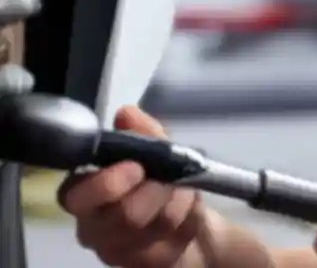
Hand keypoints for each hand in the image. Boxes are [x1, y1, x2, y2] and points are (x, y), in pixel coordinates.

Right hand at [58, 106, 206, 267]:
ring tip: (183, 188)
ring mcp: (119, 251)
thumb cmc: (159, 177)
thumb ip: (142, 131)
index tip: (136, 166)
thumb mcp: (156, 148)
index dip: (106, 183)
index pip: (77, 196)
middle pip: (123, 215)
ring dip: (179, 199)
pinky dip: (189, 217)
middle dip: (156, 190)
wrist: (186, 217)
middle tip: (169, 177)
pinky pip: (174, 239)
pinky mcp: (147, 264)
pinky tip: (188, 209)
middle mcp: (94, 228)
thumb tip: (126, 114)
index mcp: (84, 196)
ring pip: (155, 225)